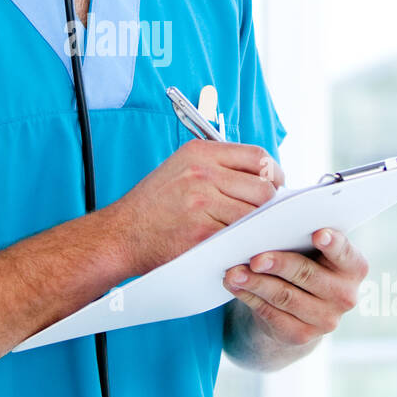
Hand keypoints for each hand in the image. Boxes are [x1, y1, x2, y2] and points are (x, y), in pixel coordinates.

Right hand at [110, 139, 283, 276]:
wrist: (121, 234)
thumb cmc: (153, 206)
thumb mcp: (182, 169)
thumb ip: (218, 166)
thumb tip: (261, 176)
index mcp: (200, 153)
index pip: (257, 156)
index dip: (273, 173)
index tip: (275, 186)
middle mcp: (202, 173)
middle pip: (263, 187)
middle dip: (268, 204)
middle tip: (261, 214)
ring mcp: (202, 203)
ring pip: (255, 214)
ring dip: (255, 225)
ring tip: (245, 230)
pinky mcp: (202, 232)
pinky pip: (239, 236)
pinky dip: (242, 242)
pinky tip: (234, 243)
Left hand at [222, 228, 368, 348]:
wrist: (296, 308)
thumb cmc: (303, 263)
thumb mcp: (309, 249)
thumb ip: (301, 236)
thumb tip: (270, 223)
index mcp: (353, 267)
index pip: (345, 253)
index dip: (333, 244)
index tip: (318, 234)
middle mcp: (345, 296)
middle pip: (308, 275)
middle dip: (279, 264)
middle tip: (255, 258)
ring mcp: (326, 320)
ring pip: (285, 296)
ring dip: (256, 283)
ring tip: (233, 272)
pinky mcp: (301, 335)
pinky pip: (271, 314)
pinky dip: (249, 297)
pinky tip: (234, 286)